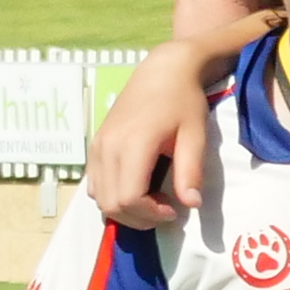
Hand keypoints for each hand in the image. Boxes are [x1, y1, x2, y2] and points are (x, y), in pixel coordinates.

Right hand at [85, 41, 219, 230]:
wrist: (162, 71)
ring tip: (153, 200)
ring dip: (124, 210)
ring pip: (98, 198)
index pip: (128, 198)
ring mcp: (97, 147)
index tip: (173, 211)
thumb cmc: (183, 101)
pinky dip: (112, 196)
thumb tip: (191, 205)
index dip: (150, 214)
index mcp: (133, 144)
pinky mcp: (94, 146)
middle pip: (110, 204)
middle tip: (165, 210)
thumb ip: (191, 171)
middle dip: (138, 217)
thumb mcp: (195, 135)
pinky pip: (94, 184)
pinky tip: (136, 188)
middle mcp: (107, 147)